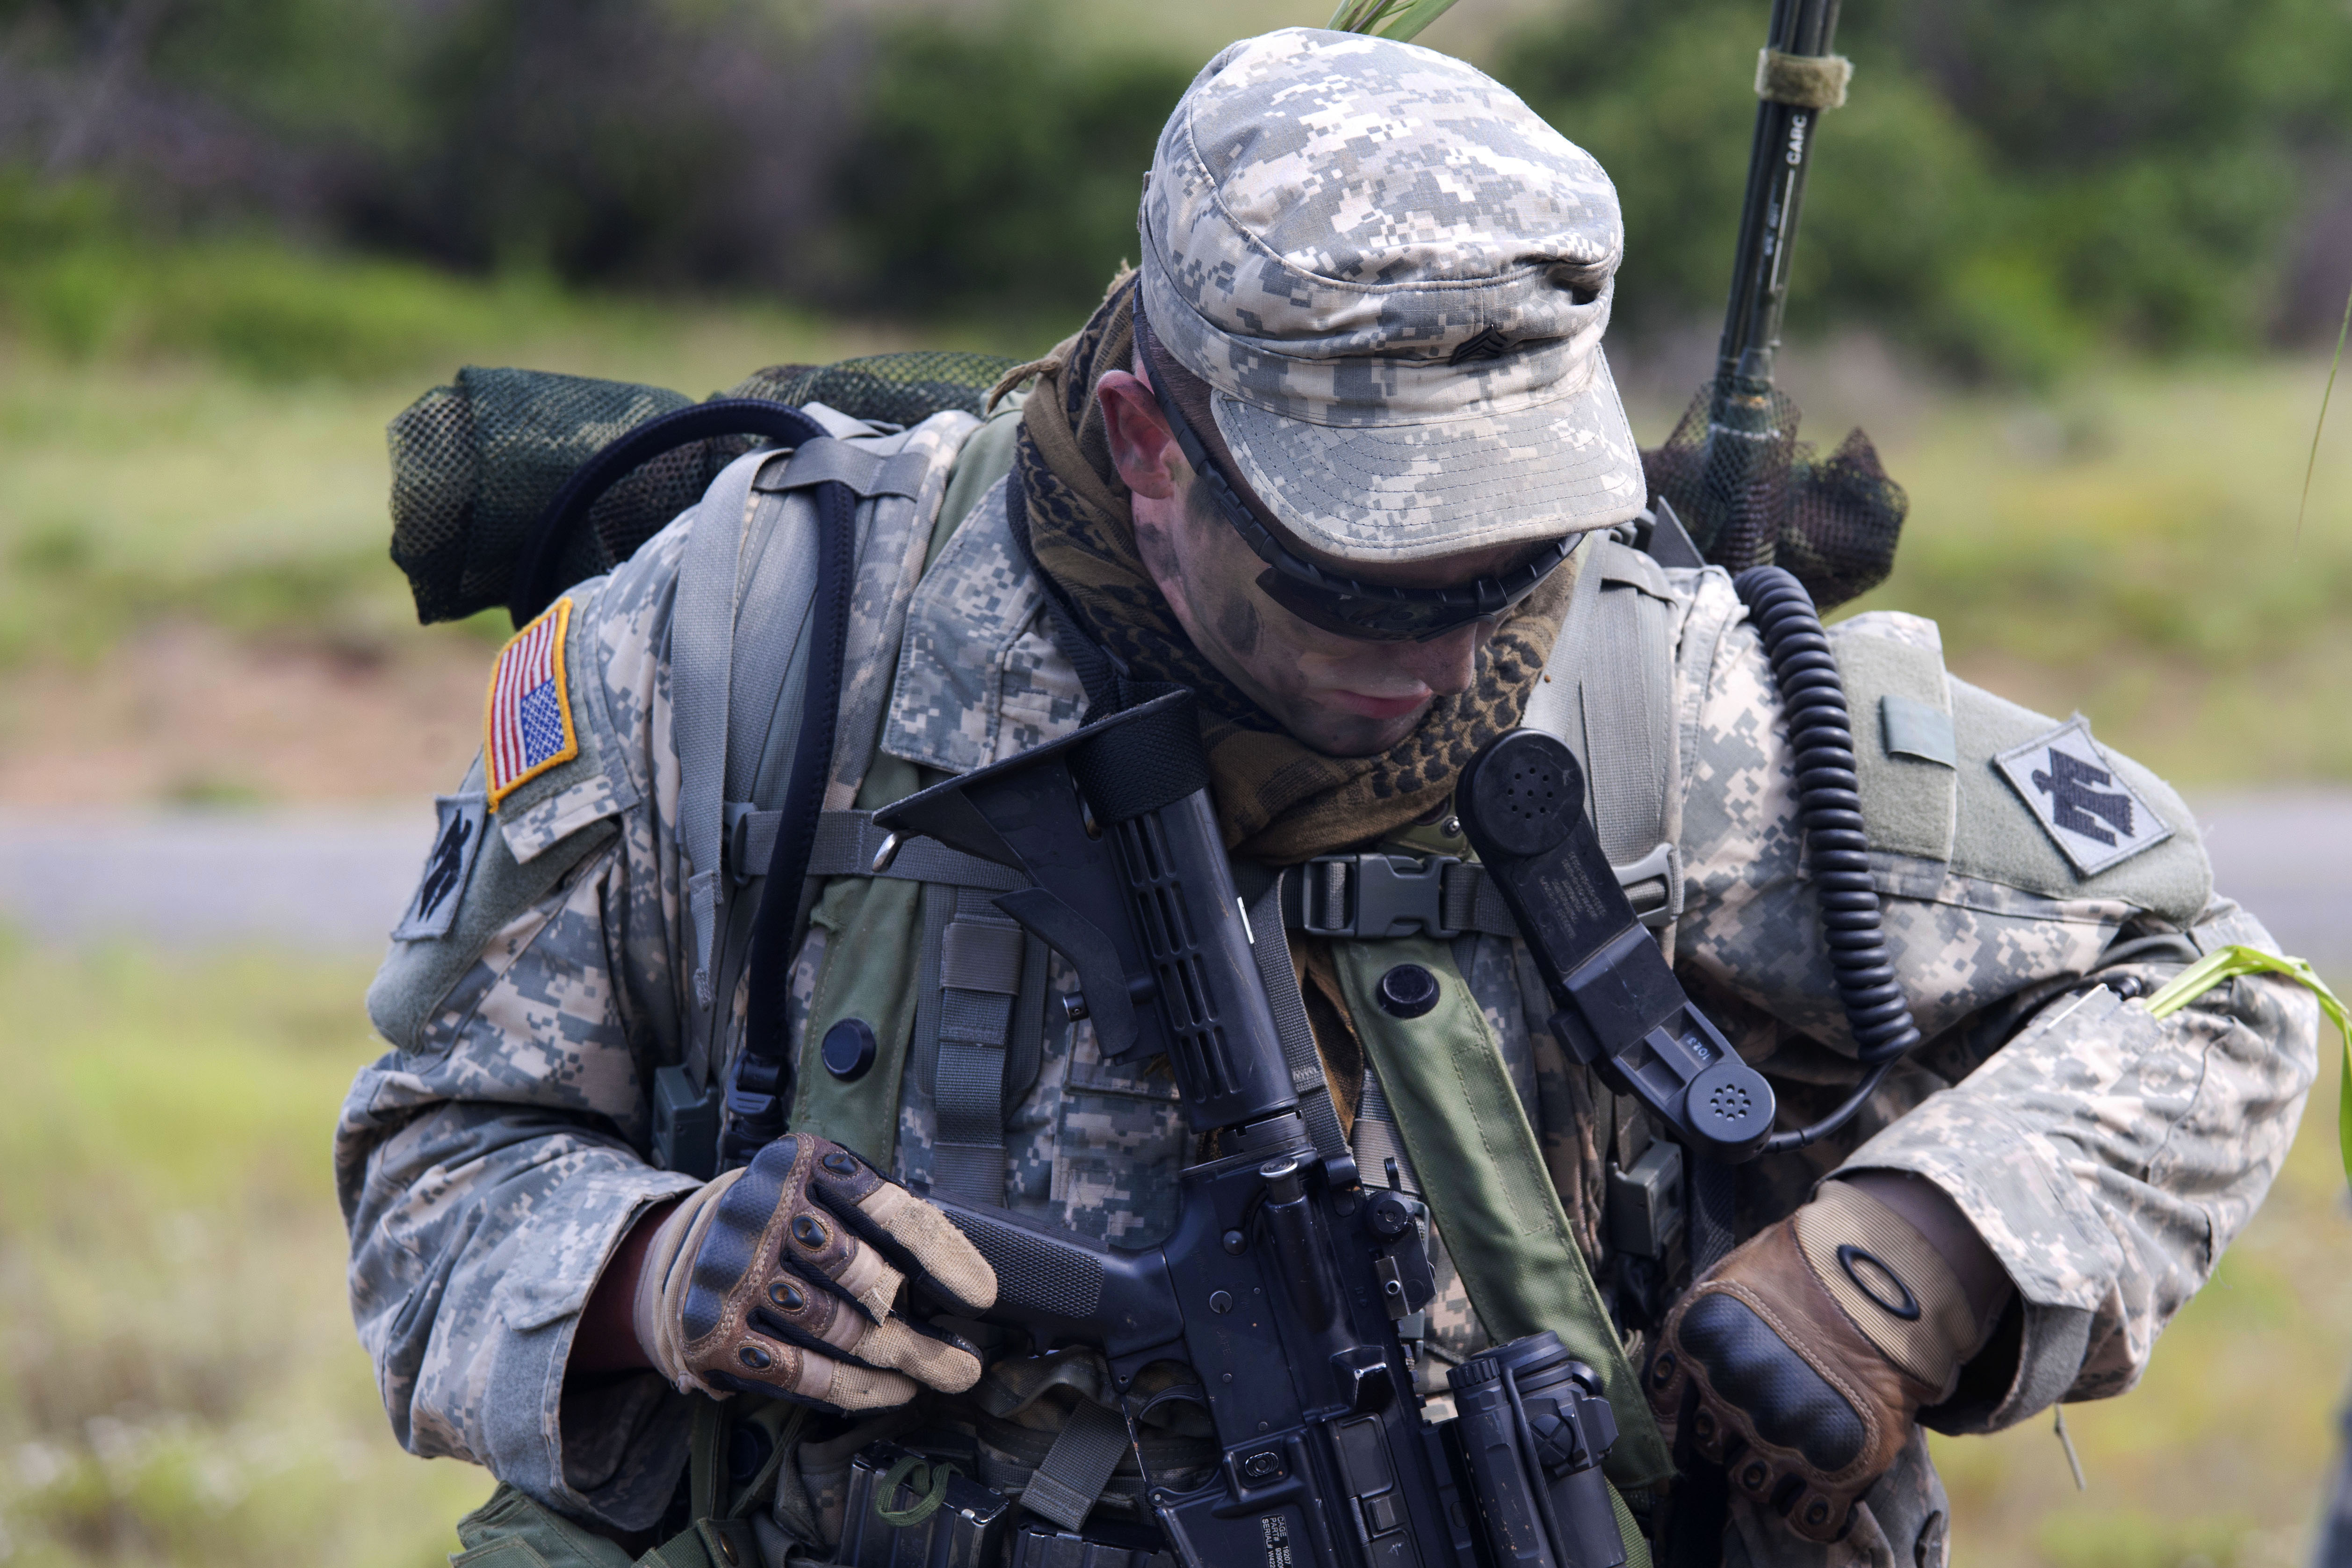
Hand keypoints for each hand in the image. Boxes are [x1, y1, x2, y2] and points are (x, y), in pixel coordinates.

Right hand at [633, 1134, 995, 1410]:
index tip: (984, 1297)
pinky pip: (800, 1371)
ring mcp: (733, 1272)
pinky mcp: (712, 1329)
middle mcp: (761, 1211)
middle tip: (966, 1363)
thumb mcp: (831, 1192)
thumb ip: (887, 1220)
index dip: (946, 1256)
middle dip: (922, 1331)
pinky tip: (893, 1390)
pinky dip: (855, 1388)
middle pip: (864, 1277)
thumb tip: (970, 1281)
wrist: (693, 1247)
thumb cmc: (793, 1221)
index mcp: (802, 1163)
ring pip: (837, 1330)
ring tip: (943, 1377)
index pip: (892, 1210)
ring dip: (900, 1362)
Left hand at [1646, 1181, 1988, 1542]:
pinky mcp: (1842, 1465)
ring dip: (1769, 1468)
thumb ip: (1696, 1325)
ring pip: (1753, 1485)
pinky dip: (1810, 1511)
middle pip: (1712, 1446)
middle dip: (1731, 1432)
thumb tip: (1671, 1380)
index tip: (1698, 1407)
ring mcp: (1788, 1433)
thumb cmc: (1809, 1268)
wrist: (1893, 1273)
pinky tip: (1818, 1485)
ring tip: (1797, 1435)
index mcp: (1702, 1340)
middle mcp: (1737, 1393)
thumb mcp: (1730, 1274)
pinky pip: (1809, 1518)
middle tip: (1764, 1407)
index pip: (1664, 1402)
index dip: (1680, 1407)